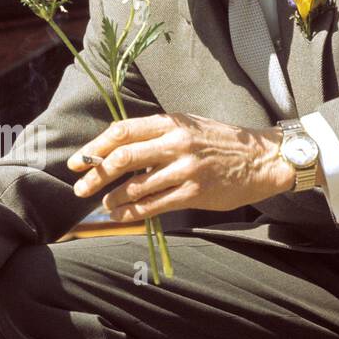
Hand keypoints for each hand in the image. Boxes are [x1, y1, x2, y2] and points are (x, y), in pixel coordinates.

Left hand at [65, 114, 295, 218]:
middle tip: (80, 188)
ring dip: (113, 198)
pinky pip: (153, 206)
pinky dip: (131, 213)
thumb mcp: (188, 126)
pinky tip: (121, 215)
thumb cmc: (220, 142)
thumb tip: (115, 148)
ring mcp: (185, 169)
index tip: (77, 161)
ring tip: (104, 204)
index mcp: (171, 122)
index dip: (94, 147)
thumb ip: (156, 134)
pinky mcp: (193, 193)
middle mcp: (175, 143)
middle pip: (122, 158)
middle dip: (95, 175)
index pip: (121, 132)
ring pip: (135, 186)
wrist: (262, 159)